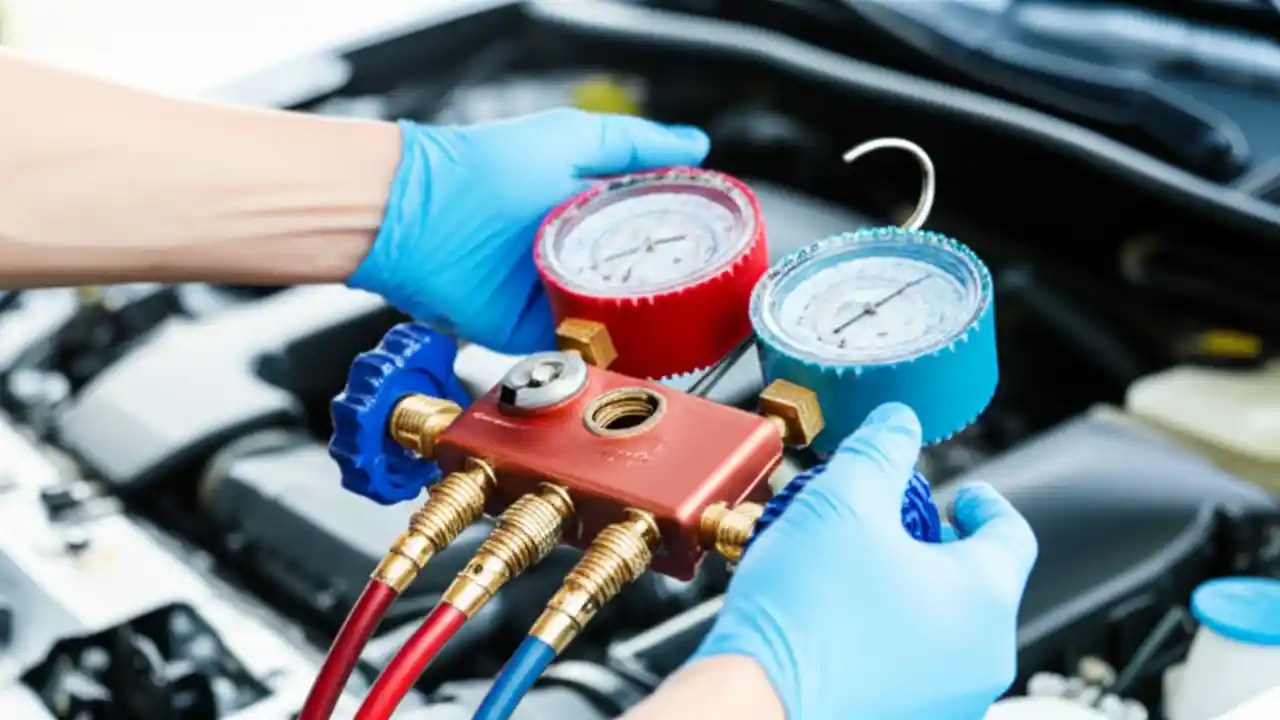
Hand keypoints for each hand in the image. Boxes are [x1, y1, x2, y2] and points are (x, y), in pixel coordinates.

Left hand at [348, 109, 710, 352]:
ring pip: (615, 321)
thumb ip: (635, 144)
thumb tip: (694, 146)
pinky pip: (577, 348)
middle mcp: (572, 254)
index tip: (721, 252)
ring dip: (642, 330)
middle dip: (671, 296)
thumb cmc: (485, 168)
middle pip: (639, 283)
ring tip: (681, 334)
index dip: (685, 241)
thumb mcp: (574, 138)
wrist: (420, 216)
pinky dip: (600, 355)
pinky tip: (633, 355)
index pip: (649, 229)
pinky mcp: (531, 331)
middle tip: (709, 305)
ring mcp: (553, 294)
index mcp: (585, 210)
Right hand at [691, 403, 1037, 719]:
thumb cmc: (804, 617)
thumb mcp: (843, 501)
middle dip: (934, 547)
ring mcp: (946, 705)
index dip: (987, 502)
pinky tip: (836, 625)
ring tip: (851, 575)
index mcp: (983, 599)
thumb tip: (898, 422)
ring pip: (941, 632)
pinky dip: (885, 641)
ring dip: (907, 595)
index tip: (966, 493)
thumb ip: (881, 449)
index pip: (1012, 534)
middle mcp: (979, 661)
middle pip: (974, 585)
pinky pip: (910, 673)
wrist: (756, 707)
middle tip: (890, 529)